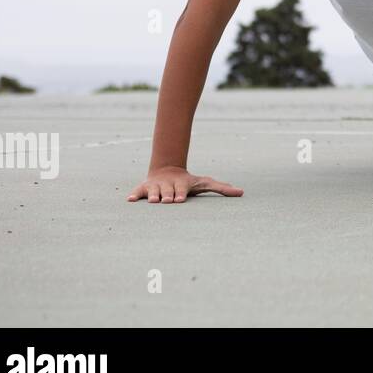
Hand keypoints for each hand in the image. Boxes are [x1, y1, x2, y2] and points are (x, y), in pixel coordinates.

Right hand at [127, 165, 243, 203]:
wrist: (168, 170)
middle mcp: (168, 185)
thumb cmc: (189, 182)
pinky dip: (134, 195)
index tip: (181, 200)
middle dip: (167, 196)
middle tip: (167, 201)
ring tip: (152, 201)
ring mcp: (156, 186)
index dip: (181, 194)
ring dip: (152, 196)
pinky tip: (130, 200)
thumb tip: (242, 193)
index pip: (181, 190)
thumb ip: (222, 188)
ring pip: (153, 192)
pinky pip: (138, 192)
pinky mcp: (144, 188)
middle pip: (167, 192)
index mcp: (182, 185)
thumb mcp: (205, 183)